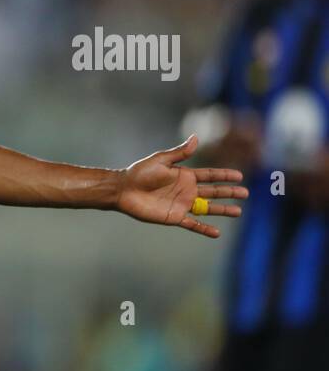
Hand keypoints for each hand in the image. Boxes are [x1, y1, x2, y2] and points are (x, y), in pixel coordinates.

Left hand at [116, 134, 246, 237]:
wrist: (124, 190)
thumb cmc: (140, 173)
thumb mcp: (161, 160)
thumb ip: (180, 153)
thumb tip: (196, 137)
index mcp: (185, 175)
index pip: (210, 175)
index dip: (225, 175)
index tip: (240, 176)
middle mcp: (186, 190)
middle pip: (213, 191)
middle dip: (229, 192)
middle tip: (246, 193)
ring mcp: (181, 204)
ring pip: (207, 208)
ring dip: (222, 210)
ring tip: (238, 212)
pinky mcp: (174, 217)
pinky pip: (192, 224)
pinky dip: (204, 229)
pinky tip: (217, 232)